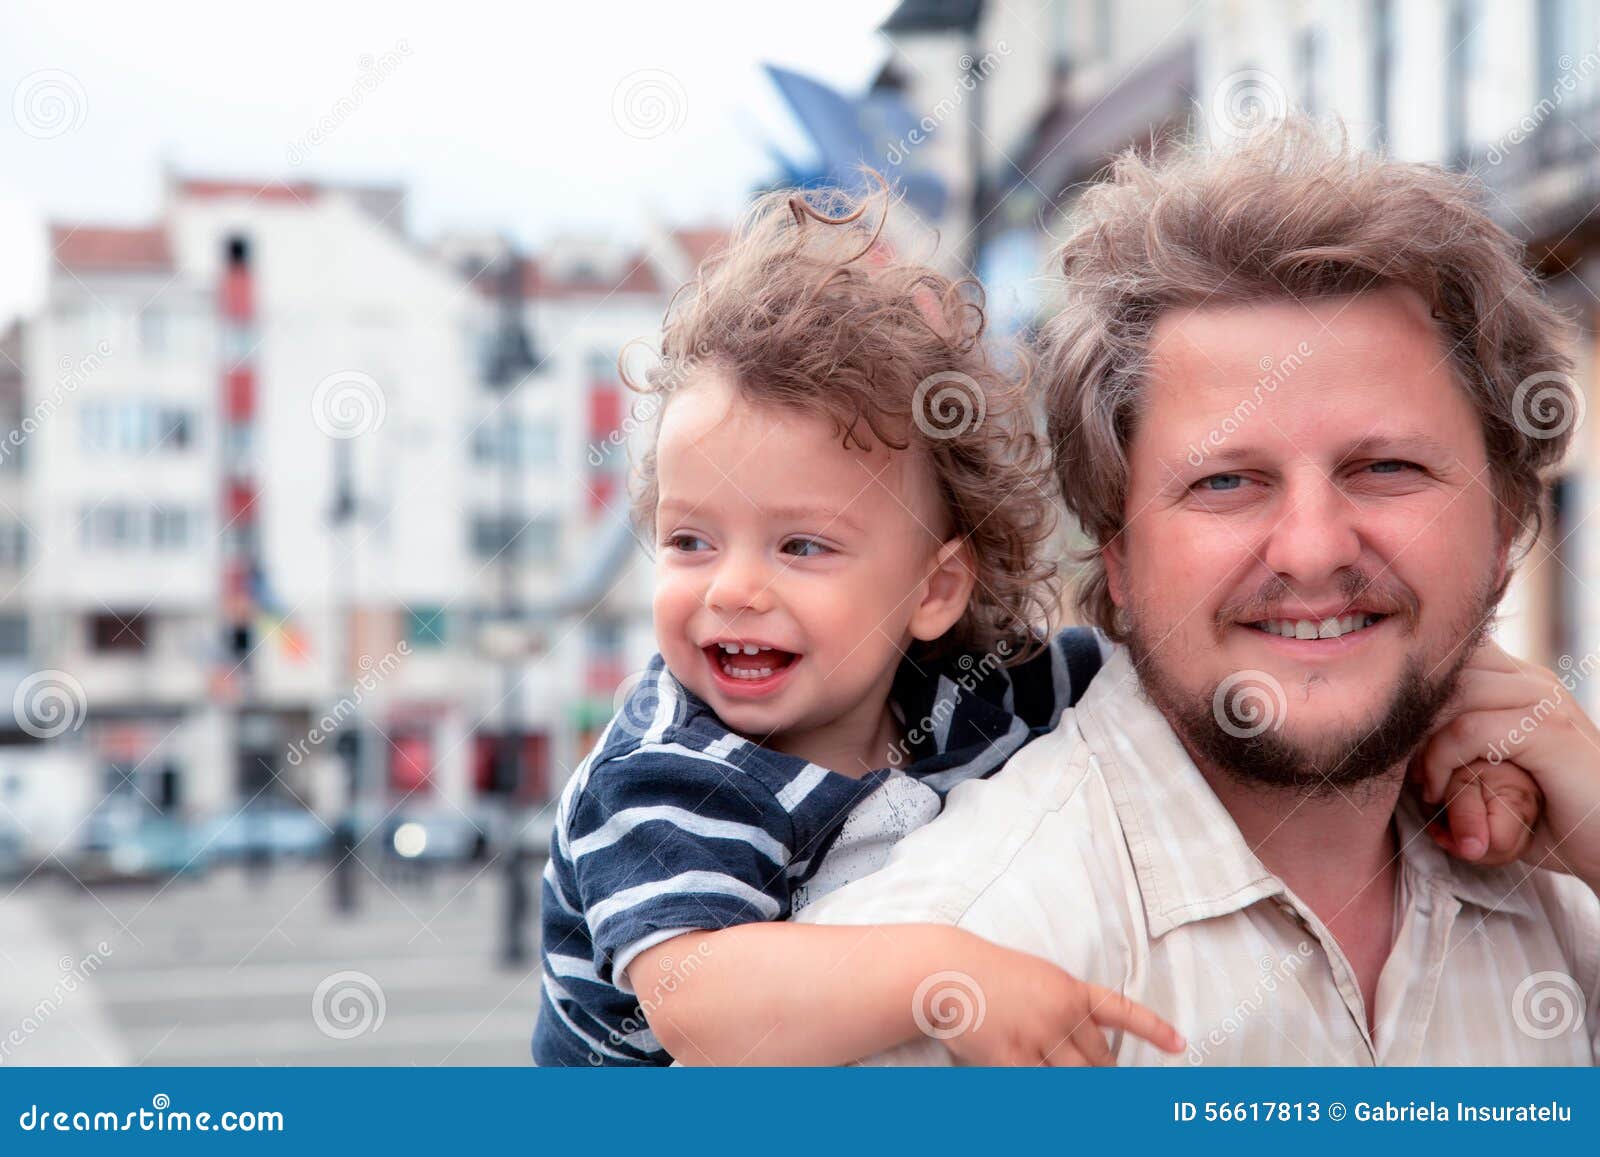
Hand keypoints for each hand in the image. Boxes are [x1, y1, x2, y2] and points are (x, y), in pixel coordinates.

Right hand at [934, 935, 1183, 1065]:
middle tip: (1097, 1078)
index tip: (1179, 1044)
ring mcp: (1037, 1038)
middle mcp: (1061, 1014)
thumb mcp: (1041, 979)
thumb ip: (1069, 1007)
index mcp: (1071, 989)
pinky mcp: (1012, 1059)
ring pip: (1075, 1080)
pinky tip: (1039, 1079)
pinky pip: (1040, 1087)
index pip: (1121, 1012)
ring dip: (1077, 1086)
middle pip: (1099, 1060)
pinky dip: (1045, 1088)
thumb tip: (1093, 1047)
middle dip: (1100, 1073)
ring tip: (1062, 1075)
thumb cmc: (994, 975)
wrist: (950, 973)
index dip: (1153, 1029)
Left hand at [1416, 642, 1599, 889]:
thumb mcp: (1494, 771)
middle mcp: (1531, 681)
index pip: (1448, 654)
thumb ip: (1456, 743)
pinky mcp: (1550, 732)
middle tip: (1398, 762)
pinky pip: (1470, 729)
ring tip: (1421, 783)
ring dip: (1422, 739)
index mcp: (1517, 681)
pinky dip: (1441, 761)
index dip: (1410, 689)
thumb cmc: (1553, 817)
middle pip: (1445, 665)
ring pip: (1454, 691)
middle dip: (1410, 713)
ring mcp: (1544, 701)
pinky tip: (1437, 793)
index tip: (1392, 740)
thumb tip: (1391, 736)